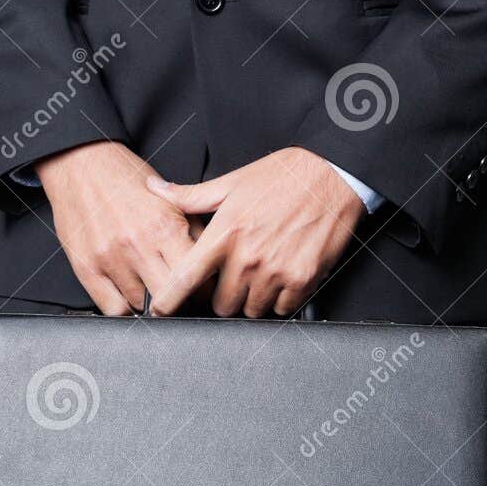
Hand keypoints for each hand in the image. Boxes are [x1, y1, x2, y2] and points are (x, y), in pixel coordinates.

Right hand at [34, 142, 196, 315]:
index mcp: (165, 226)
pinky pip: (113, 309)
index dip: (203, 289)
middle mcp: (138, 245)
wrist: (81, 164)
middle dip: (179, 301)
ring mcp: (110, 259)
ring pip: (143, 307)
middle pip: (171, 298)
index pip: (196, 277)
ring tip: (152, 291)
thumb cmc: (125, 178)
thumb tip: (210, 262)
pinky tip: (129, 296)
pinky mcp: (86, 268)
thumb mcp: (169, 198)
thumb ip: (192, 230)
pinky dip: (125, 309)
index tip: (200, 290)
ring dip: (151, 305)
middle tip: (179, 297)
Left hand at [146, 148, 363, 318]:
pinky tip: (281, 278)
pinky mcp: (303, 279)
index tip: (160, 310)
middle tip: (232, 279)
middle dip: (222, 296)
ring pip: (251, 310)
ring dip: (251, 299)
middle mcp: (248, 257)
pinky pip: (282, 309)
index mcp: (225, 233)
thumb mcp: (232, 182)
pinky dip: (280, 300)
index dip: (168, 301)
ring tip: (260, 275)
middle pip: (220, 305)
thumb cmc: (282, 177)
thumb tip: (154, 188)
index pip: (185, 279)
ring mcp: (277, 271)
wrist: (332, 174)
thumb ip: (190, 195)